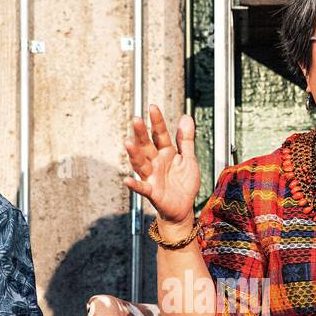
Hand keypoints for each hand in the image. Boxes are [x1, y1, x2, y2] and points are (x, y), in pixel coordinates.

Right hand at [124, 104, 201, 234]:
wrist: (183, 208)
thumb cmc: (184, 183)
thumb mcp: (189, 159)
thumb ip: (186, 139)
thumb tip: (186, 117)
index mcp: (166, 152)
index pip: (159, 134)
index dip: (157, 122)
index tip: (153, 107)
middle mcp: (155, 162)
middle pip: (146, 146)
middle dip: (141, 133)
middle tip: (136, 119)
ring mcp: (152, 176)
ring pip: (140, 163)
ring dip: (134, 154)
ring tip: (128, 142)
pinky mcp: (152, 192)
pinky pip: (141, 188)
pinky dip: (134, 185)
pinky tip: (127, 180)